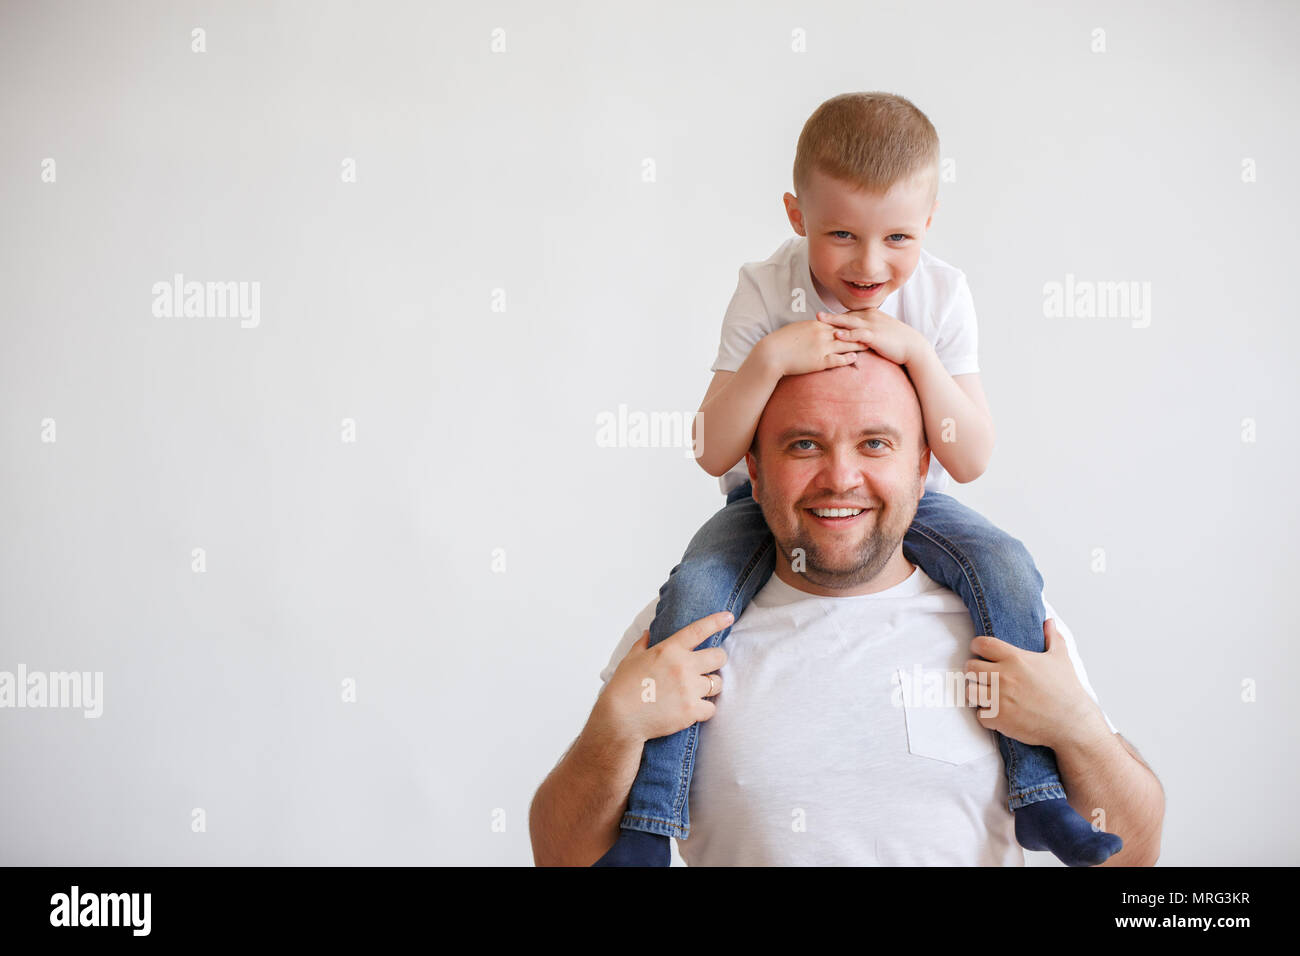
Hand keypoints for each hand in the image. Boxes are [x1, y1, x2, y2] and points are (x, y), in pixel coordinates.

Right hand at [597, 611, 731, 744]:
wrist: (620, 719)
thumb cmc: (623, 687)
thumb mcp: (631, 659)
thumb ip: (642, 644)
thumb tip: (648, 633)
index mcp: (669, 650)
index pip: (698, 631)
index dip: (716, 622)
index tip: (728, 617)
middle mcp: (683, 666)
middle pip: (719, 657)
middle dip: (717, 660)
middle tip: (709, 667)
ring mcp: (689, 689)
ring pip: (718, 683)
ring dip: (711, 686)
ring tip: (698, 690)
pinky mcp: (692, 711)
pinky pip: (712, 708)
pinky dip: (705, 709)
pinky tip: (694, 709)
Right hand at [756, 318, 869, 376]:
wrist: (773, 353)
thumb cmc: (782, 341)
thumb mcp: (798, 330)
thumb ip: (811, 329)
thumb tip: (818, 328)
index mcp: (817, 325)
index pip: (839, 323)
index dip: (851, 324)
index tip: (861, 324)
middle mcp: (822, 334)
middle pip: (847, 332)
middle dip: (860, 333)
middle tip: (873, 333)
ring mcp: (822, 347)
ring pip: (846, 344)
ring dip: (859, 345)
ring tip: (870, 345)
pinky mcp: (819, 360)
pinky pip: (838, 359)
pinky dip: (848, 358)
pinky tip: (855, 358)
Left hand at [816, 308, 927, 366]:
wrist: (912, 346)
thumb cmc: (896, 341)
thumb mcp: (880, 331)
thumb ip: (867, 331)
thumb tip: (857, 336)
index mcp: (870, 315)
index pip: (850, 313)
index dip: (836, 315)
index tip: (822, 317)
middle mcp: (870, 317)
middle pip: (846, 315)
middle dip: (831, 315)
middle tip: (816, 315)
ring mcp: (872, 325)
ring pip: (850, 321)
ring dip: (834, 320)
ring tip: (820, 320)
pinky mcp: (875, 335)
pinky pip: (858, 333)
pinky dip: (847, 333)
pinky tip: (837, 334)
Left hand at [963, 619, 1109, 749]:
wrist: (1072, 722)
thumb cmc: (1067, 691)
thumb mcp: (1060, 659)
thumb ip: (1052, 637)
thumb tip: (1049, 621)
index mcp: (1015, 658)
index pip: (981, 644)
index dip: (977, 646)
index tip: (979, 651)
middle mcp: (1004, 676)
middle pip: (970, 667)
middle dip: (974, 671)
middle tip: (982, 676)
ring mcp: (999, 698)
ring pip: (969, 691)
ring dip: (976, 692)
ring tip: (987, 694)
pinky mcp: (999, 718)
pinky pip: (979, 714)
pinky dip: (986, 715)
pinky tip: (997, 712)